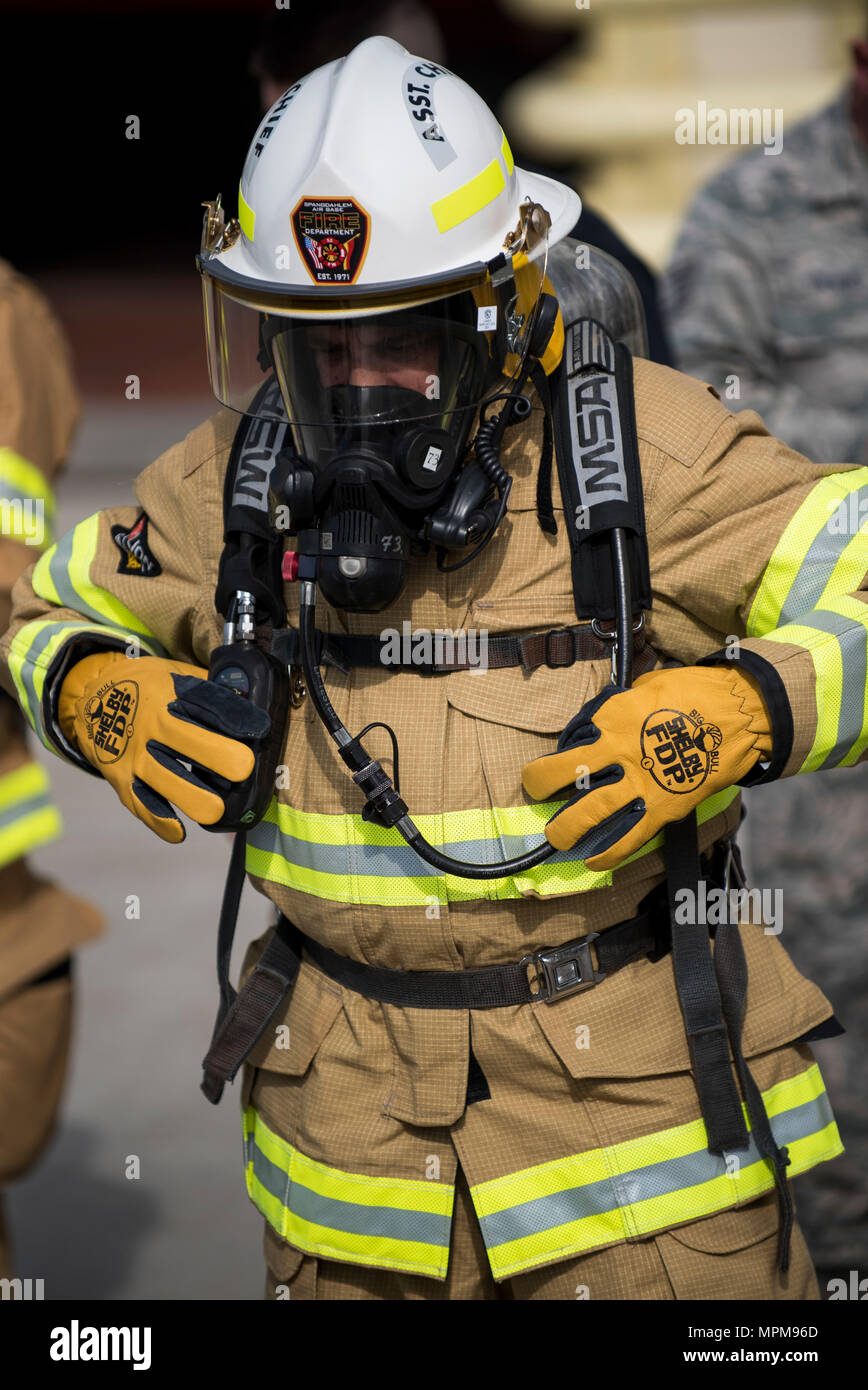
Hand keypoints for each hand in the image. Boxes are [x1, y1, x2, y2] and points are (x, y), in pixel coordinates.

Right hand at [58, 651, 269, 843]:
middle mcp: (153, 724)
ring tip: (218, 810)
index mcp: (171, 694)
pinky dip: (160, 821)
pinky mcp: (122, 780)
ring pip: (166, 780)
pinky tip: (179, 832)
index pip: (208, 703)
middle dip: (221, 757)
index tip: (260, 729)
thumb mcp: (176, 675)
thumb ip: (211, 690)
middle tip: (244, 769)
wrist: (89, 699)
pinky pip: (142, 804)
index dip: (236, 716)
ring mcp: (136, 755)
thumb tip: (256, 702)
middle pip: (189, 743)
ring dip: (194, 797)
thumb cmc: (149, 689)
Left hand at [522, 665, 770, 870]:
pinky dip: (609, 855)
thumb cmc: (696, 693)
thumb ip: (620, 706)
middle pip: (564, 774)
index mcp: (613, 716)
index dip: (564, 746)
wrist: (742, 713)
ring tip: (557, 837)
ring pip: (590, 812)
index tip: (565, 752)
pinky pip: (629, 838)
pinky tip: (593, 862)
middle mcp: (618, 750)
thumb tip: (603, 720)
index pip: (572, 736)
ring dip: (566, 828)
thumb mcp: (647, 687)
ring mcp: (640, 782)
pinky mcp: (662, 808)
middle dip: (541, 786)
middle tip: (536, 793)